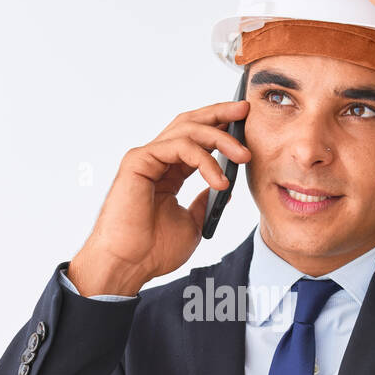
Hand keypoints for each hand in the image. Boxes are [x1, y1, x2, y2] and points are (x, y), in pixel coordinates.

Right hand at [68, 100, 250, 295]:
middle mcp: (156, 160)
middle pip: (190, 123)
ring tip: (243, 156)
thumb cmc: (154, 250)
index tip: (245, 122)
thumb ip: (205, 201)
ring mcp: (146, 158)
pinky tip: (219, 180)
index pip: (196, 139)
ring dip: (220, 138)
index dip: (220, 127)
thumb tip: (225, 187)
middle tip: (245, 110)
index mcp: (168, 172)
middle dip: (219, 113)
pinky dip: (204, 160)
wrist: (130, 265)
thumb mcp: (193, 223)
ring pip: (187, 130)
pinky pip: (179, 147)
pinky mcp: (138, 161)